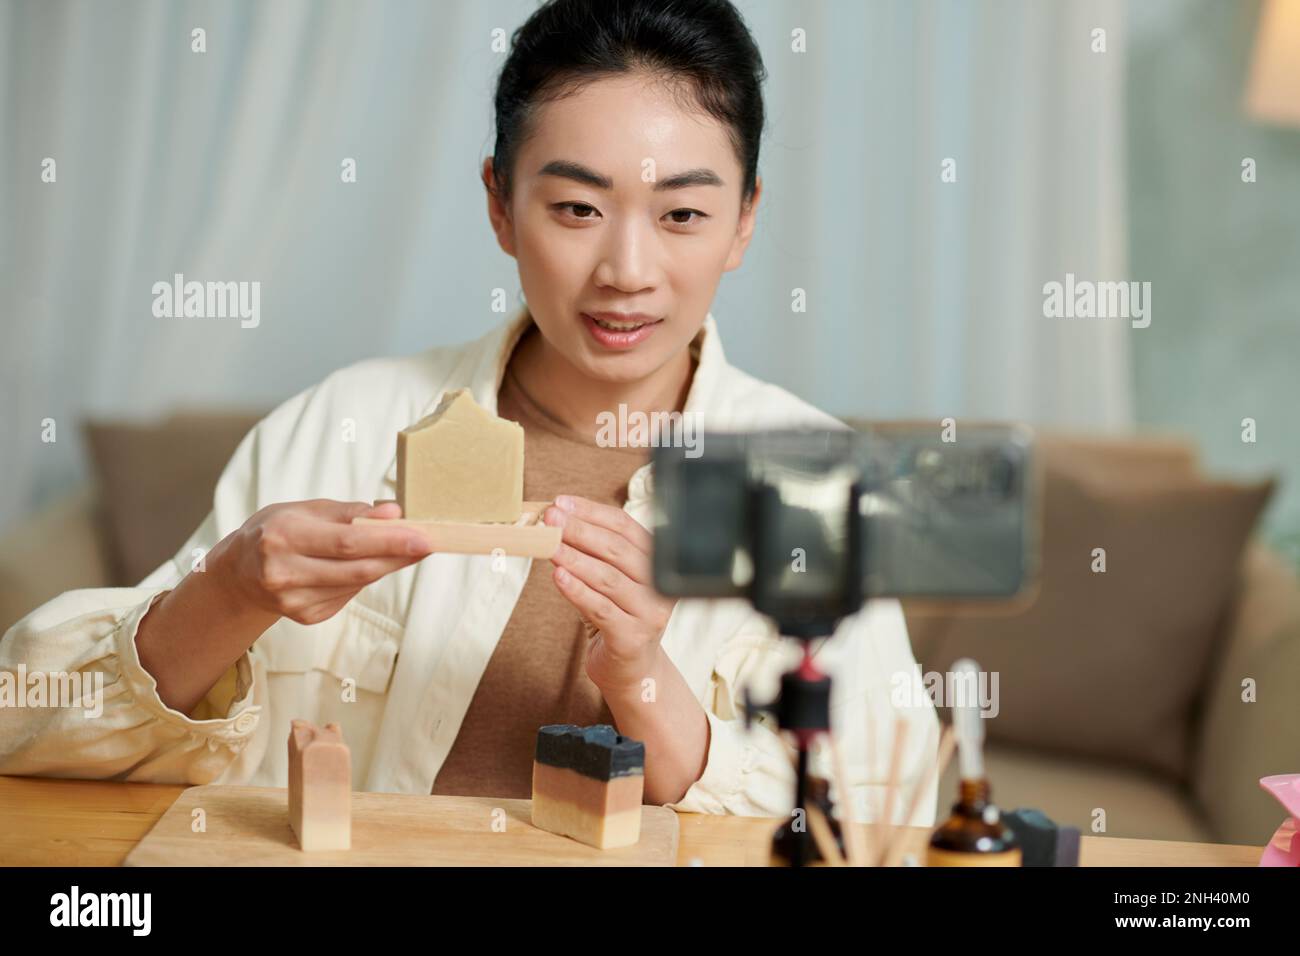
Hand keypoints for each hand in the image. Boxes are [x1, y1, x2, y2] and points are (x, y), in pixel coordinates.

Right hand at [212, 499, 432, 625]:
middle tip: (429, 543)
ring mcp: (294, 601)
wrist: (239, 573)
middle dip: (398, 556)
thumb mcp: (304, 510)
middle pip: (357, 568)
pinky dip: (364, 578)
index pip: (347, 542)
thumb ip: (350, 513)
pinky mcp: (306, 617)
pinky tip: (364, 565)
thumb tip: (394, 513)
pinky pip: (349, 594)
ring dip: (387, 566)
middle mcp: (284, 572)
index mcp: (283, 537)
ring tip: (405, 548)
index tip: (423, 537)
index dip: (389, 541)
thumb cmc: (277, 531)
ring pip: (357, 583)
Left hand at [543, 494, 676, 689]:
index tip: (562, 503)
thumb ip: (594, 554)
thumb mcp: (611, 581)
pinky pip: (600, 609)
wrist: (632, 671)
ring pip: (608, 578)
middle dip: (580, 531)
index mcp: (657, 563)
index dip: (593, 512)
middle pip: (617, 550)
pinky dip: (577, 591)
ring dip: (575, 558)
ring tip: (549, 545)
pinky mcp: (632, 638)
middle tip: (550, 519)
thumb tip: (557, 523)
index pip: (625, 527)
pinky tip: (558, 577)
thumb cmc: (618, 618)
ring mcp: (649, 613)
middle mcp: (659, 586)